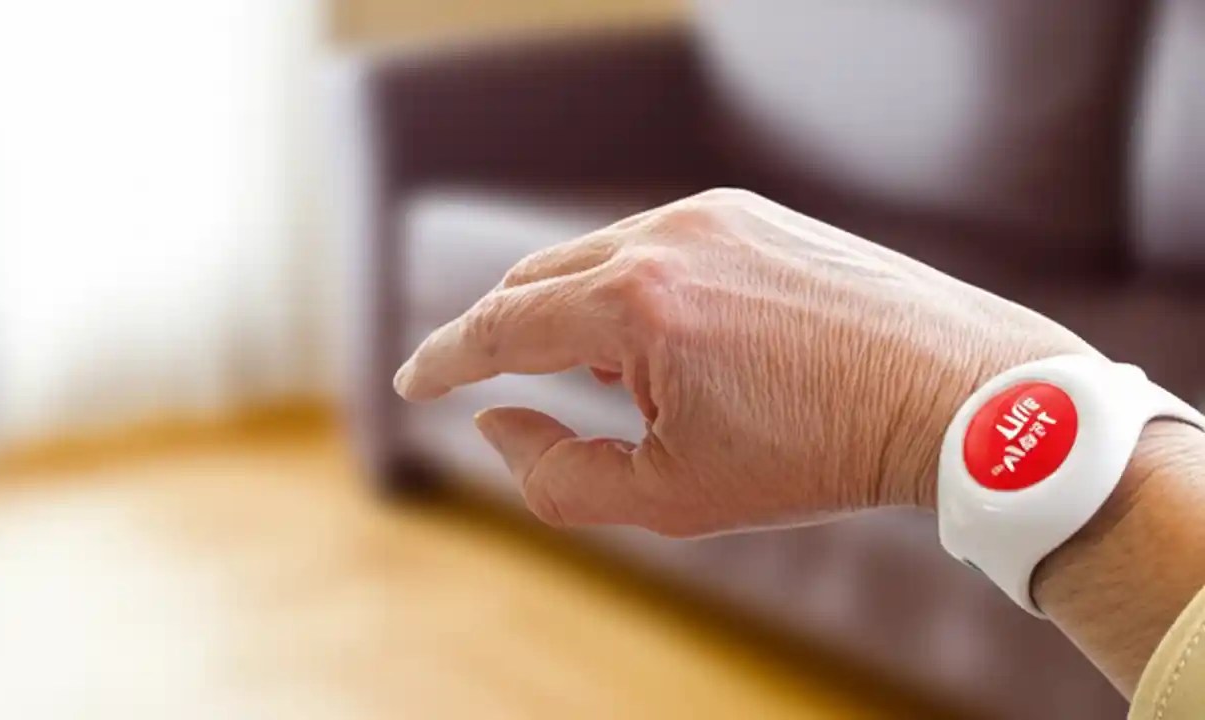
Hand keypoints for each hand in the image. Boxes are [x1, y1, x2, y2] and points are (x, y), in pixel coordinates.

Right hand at [393, 189, 1094, 536]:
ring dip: (579, 320)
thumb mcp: (671, 499)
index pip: (500, 325)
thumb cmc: (817, 455)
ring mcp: (712, 213)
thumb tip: (495, 425)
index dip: (446, 359)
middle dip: (506, 337)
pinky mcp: (750, 211)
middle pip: (538, 282)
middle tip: (499, 388)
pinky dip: (633, 293)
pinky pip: (656, 246)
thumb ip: (556, 474)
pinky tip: (679, 347)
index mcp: (635, 303)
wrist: (953, 393)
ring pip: (596, 259)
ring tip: (633, 390)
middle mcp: (665, 235)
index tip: (413, 381)